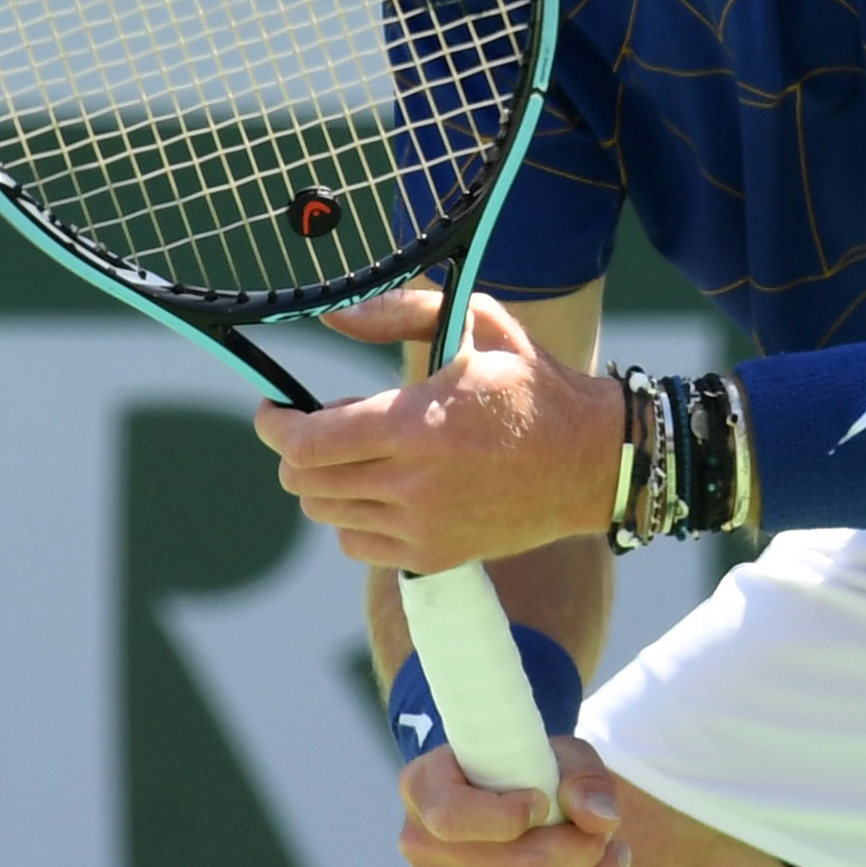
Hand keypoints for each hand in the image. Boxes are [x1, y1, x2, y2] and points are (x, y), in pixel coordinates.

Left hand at [256, 287, 620, 571]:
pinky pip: (356, 544)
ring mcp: (423, 527)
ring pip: (325, 513)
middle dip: (293, 450)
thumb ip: (399, 311)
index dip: (275, 425)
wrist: (591, 460)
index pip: (306, 442)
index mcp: (417, 425)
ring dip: (322, 481)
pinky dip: (350, 517)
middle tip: (315, 425)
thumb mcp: (475, 322)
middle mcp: (414, 484)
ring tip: (354, 453)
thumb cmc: (529, 383)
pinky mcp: (435, 555)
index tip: (274, 408)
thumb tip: (332, 317)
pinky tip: (377, 488)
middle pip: (305, 482)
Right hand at [399, 735, 630, 866]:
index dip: (510, 816)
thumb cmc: (526, 769)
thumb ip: (582, 777)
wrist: (497, 802)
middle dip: (583, 853)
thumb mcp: (555, 753)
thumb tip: (602, 820)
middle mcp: (418, 845)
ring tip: (617, 860)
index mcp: (423, 786)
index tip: (545, 801)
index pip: (454, 818)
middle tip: (612, 838)